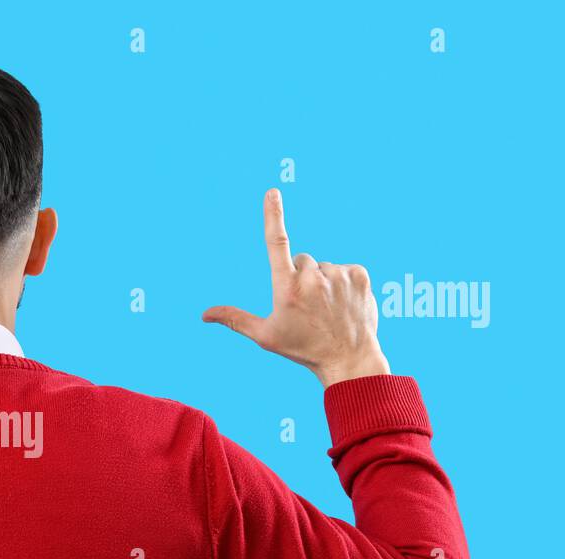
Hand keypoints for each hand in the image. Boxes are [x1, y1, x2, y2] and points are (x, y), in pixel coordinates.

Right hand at [203, 188, 390, 387]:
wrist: (349, 359)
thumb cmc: (303, 348)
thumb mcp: (265, 336)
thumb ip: (234, 319)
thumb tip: (204, 314)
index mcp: (287, 288)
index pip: (277, 242)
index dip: (273, 215)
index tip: (273, 193)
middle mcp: (312, 277)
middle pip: (301, 261)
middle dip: (300, 277)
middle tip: (307, 307)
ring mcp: (338, 274)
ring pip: (323, 268)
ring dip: (322, 283)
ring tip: (328, 310)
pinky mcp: (359, 274)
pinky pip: (345, 270)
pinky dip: (343, 283)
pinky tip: (343, 304)